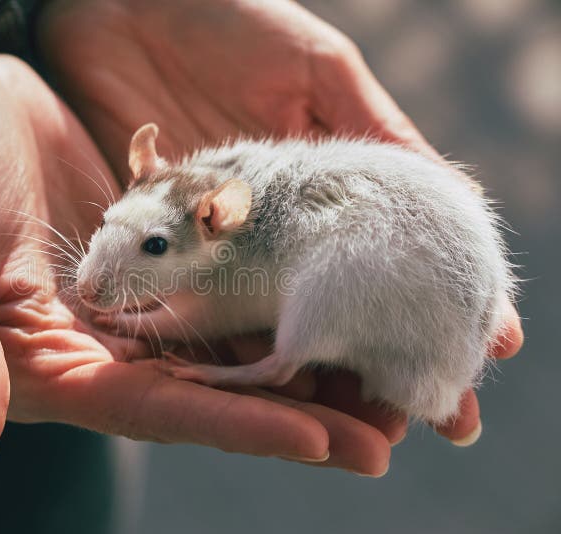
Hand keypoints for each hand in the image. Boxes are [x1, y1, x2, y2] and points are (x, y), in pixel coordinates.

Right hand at [0, 43, 374, 474]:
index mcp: (56, 364)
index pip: (157, 408)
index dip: (236, 425)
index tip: (317, 440)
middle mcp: (105, 348)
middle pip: (211, 398)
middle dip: (296, 421)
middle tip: (382, 442)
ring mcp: (139, 307)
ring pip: (233, 354)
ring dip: (308, 376)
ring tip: (387, 398)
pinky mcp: (162, 262)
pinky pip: (233, 294)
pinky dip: (286, 311)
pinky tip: (340, 315)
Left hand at [37, 0, 522, 448]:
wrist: (125, 8)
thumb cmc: (228, 21)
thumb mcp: (314, 69)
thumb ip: (369, 129)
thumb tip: (445, 191)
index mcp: (311, 190)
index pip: (378, 261)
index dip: (430, 303)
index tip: (489, 349)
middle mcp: (263, 231)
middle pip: (319, 311)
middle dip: (365, 366)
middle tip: (415, 422)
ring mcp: (204, 245)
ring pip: (255, 325)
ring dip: (295, 379)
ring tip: (343, 431)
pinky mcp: (145, 246)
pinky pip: (173, 303)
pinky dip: (203, 346)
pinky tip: (242, 392)